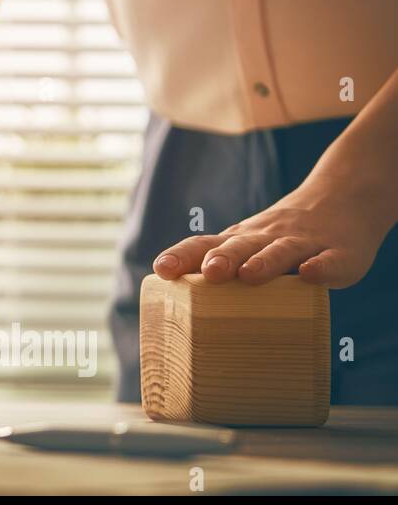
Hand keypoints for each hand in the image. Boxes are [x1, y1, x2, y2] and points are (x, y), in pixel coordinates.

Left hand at [152, 174, 391, 288]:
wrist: (342, 200)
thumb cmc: (278, 237)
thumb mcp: (245, 245)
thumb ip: (214, 265)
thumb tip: (172, 305)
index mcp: (240, 240)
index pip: (205, 245)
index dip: (183, 256)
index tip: (162, 269)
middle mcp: (266, 238)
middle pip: (240, 246)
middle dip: (222, 259)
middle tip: (209, 272)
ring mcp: (303, 244)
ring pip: (281, 251)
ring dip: (265, 262)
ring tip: (249, 275)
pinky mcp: (339, 254)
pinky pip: (330, 261)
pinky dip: (320, 268)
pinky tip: (310, 274)